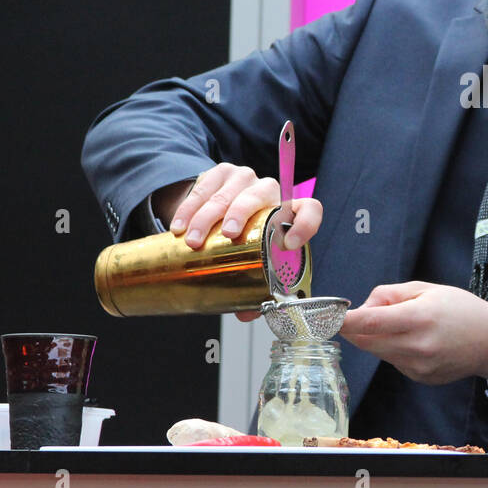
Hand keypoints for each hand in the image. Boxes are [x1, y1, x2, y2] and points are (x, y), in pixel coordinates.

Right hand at [158, 163, 322, 322]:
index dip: (305, 224)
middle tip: (227, 235)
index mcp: (287, 213)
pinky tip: (178, 225)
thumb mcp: (254, 255)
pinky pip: (202, 187)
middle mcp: (270, 190)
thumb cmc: (245, 237)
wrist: (221, 207)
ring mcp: (244, 178)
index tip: (289, 244)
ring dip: (206, 216)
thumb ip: (254, 285)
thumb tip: (247, 314)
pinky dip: (188, 208)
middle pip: (259, 197)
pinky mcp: (219, 173)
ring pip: (227, 193)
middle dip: (240, 215)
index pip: (310, 210)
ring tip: (192, 240)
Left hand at [340, 282, 487, 387]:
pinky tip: (414, 341)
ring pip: (377, 352)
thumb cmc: (462, 309)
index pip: (369, 322)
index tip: (325, 317)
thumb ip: (390, 294)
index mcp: (419, 318)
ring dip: (375, 338)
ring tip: (400, 325)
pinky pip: (392, 361)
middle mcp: (416, 346)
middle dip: (355, 328)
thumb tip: (363, 307)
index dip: (343, 321)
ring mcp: (417, 366)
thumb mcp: (427, 288)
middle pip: (365, 341)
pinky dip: (392, 350)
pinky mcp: (419, 378)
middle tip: (360, 315)